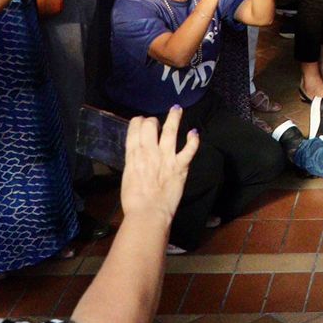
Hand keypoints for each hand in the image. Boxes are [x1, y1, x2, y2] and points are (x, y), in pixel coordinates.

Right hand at [118, 106, 197, 226]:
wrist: (148, 213)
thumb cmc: (134, 200)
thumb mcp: (128, 177)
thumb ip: (134, 163)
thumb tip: (139, 156)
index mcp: (134, 156)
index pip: (134, 131)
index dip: (137, 122)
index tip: (140, 121)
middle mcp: (150, 152)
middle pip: (150, 127)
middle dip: (152, 121)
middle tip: (154, 122)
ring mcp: (166, 157)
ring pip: (170, 131)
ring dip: (174, 118)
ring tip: (177, 109)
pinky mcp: (180, 166)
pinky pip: (189, 149)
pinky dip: (193, 140)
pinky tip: (194, 132)